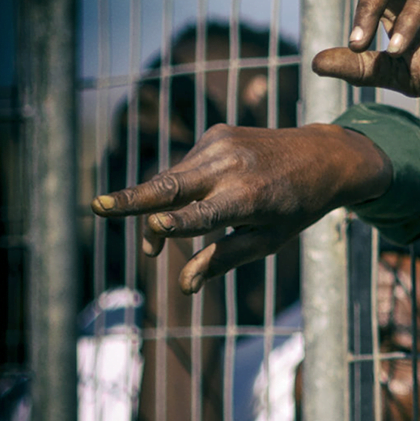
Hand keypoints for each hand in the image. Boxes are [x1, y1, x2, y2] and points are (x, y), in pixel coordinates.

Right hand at [91, 123, 390, 293]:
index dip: (178, 225)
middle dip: (133, 200)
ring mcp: (221, 145)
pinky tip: (195, 205)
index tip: (155, 229)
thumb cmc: (296, 208)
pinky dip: (179, 188)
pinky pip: (185, 166)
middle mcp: (232, 167)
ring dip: (155, 209)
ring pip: (171, 178)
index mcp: (249, 199)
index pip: (205, 214)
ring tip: (153, 245)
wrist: (322, 157)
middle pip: (171, 186)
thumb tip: (185, 287)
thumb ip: (224, 259)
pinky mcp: (216, 133)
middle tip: (97, 206)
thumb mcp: (268, 240)